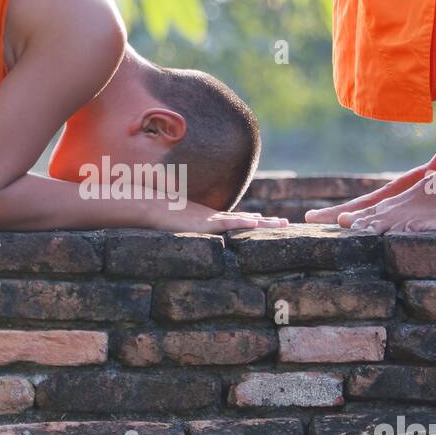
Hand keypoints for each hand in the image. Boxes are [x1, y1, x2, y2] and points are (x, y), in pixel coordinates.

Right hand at [146, 200, 288, 233]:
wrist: (149, 205)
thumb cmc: (159, 214)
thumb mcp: (177, 223)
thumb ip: (186, 225)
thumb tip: (187, 229)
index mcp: (209, 218)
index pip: (236, 219)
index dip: (253, 220)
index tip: (268, 220)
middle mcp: (214, 216)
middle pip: (246, 219)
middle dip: (266, 222)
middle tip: (286, 222)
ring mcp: (211, 219)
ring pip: (243, 220)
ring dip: (263, 222)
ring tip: (281, 223)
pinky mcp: (205, 223)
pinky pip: (227, 222)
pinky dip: (242, 222)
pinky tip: (255, 222)